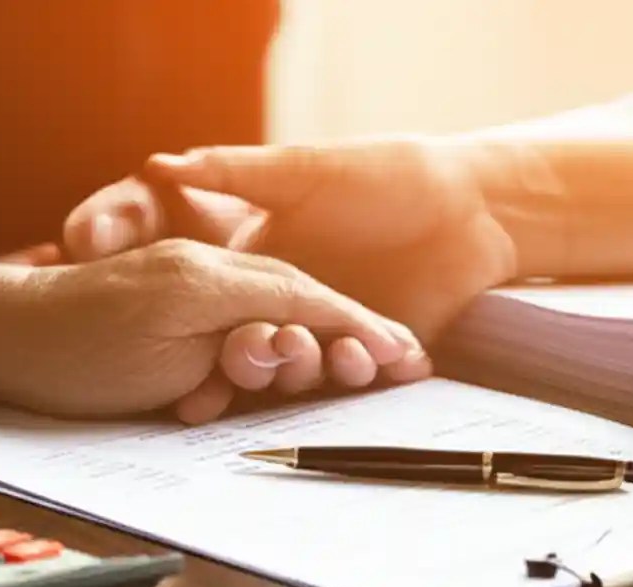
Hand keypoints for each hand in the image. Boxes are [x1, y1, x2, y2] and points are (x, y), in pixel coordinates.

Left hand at [0, 239, 430, 422]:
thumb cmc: (73, 351)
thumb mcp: (170, 352)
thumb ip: (238, 336)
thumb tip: (290, 337)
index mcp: (213, 277)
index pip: (304, 299)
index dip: (355, 326)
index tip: (402, 351)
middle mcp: (205, 273)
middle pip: (296, 298)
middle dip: (346, 329)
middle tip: (396, 359)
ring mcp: (184, 287)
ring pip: (269, 308)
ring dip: (311, 337)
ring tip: (353, 362)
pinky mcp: (166, 309)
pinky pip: (232, 318)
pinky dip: (266, 338)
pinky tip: (281, 355)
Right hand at [54, 139, 535, 341]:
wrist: (473, 204)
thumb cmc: (384, 174)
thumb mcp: (302, 170)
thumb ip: (233, 171)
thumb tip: (159, 162)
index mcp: (265, 263)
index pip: (227, 307)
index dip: (213, 337)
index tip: (200, 367)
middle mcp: (295, 305)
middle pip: (264, 344)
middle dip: (264, 359)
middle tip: (273, 358)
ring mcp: (338, 333)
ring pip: (314, 365)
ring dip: (319, 370)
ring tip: (342, 361)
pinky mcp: (381, 354)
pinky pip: (367, 375)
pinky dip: (372, 378)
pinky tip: (380, 373)